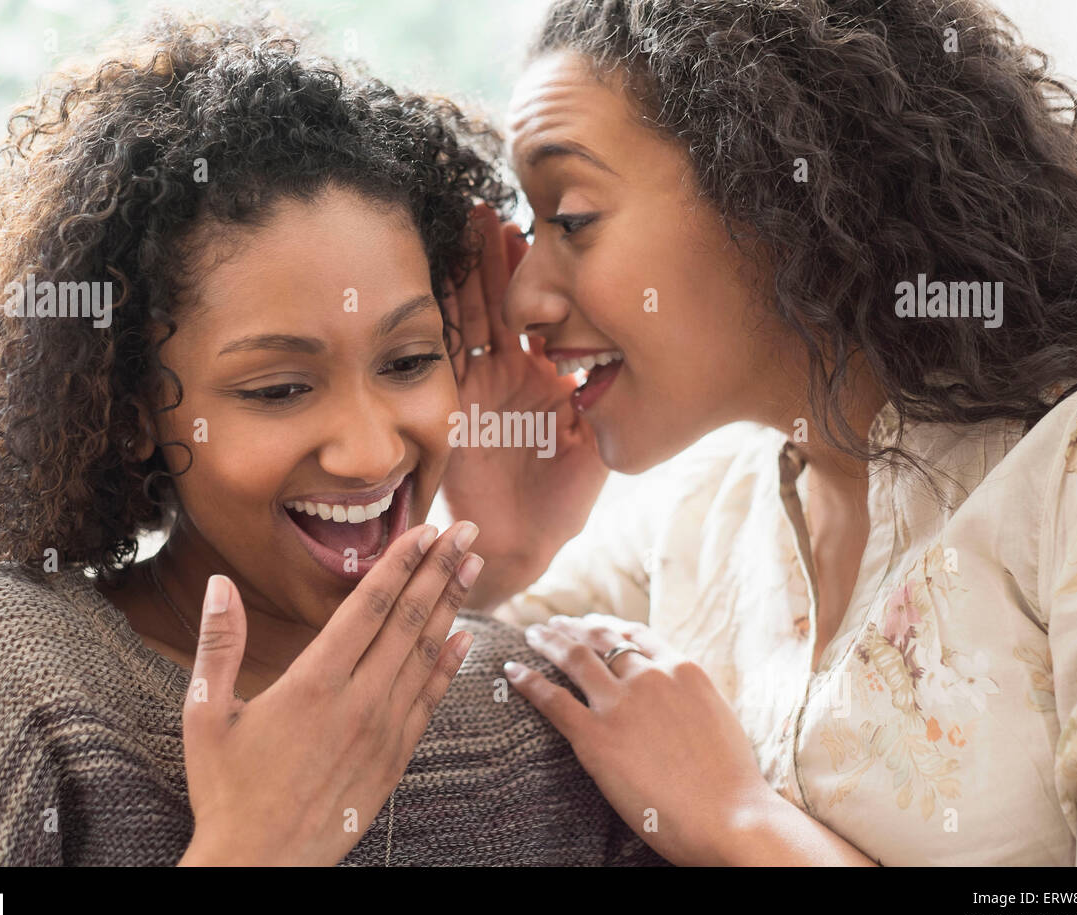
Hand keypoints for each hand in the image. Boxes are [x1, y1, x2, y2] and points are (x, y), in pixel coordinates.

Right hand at [178, 521, 482, 865]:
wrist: (258, 866)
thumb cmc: (225, 790)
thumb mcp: (206, 714)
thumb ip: (219, 644)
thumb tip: (218, 584)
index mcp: (313, 683)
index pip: (369, 606)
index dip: (401, 562)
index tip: (426, 529)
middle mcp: (358, 701)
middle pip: (409, 620)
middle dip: (441, 569)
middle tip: (469, 530)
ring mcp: (383, 732)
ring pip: (426, 655)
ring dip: (453, 606)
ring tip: (474, 567)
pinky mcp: (394, 760)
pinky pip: (429, 702)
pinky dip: (450, 666)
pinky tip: (465, 638)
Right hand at [439, 203, 608, 607]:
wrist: (518, 544)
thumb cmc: (559, 504)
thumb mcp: (596, 448)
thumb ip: (609, 408)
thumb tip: (633, 368)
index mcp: (545, 380)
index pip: (541, 314)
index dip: (539, 275)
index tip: (540, 229)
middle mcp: (510, 376)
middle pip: (501, 302)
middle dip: (495, 257)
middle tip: (488, 207)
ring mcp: (481, 387)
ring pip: (473, 317)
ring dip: (469, 272)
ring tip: (467, 225)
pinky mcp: (457, 405)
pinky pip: (449, 354)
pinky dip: (445, 316)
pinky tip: (443, 278)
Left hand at [503, 613, 774, 865]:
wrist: (730, 817)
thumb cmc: (732, 785)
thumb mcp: (718, 721)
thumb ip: (690, 701)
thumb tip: (675, 703)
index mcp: (683, 670)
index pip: (637, 634)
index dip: (609, 625)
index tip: (591, 623)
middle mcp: (650, 677)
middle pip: (600, 640)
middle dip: (573, 628)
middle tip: (555, 624)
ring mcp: (621, 704)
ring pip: (573, 658)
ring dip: (548, 642)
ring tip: (532, 635)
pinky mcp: (596, 736)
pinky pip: (552, 698)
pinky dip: (527, 680)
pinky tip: (512, 670)